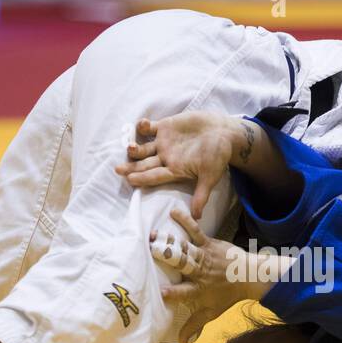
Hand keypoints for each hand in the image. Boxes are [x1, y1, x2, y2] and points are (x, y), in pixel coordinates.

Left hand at [116, 112, 234, 219]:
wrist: (223, 133)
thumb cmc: (219, 155)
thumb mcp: (210, 176)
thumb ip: (202, 195)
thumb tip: (197, 217)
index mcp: (174, 170)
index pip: (155, 176)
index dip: (143, 178)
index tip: (131, 180)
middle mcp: (165, 158)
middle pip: (144, 165)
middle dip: (131, 167)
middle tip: (118, 169)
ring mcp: (163, 143)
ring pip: (143, 147)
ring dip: (135, 148)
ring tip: (130, 148)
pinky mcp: (165, 127)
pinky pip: (149, 128)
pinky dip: (143, 126)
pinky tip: (141, 125)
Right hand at [150, 209, 254, 342]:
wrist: (250, 275)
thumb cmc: (228, 295)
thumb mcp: (211, 312)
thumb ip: (194, 325)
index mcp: (198, 290)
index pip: (184, 293)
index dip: (174, 293)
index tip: (161, 292)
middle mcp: (201, 272)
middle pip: (183, 265)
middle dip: (167, 258)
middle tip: (149, 251)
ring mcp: (205, 256)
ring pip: (186, 248)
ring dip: (170, 240)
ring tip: (154, 234)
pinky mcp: (210, 243)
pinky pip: (196, 231)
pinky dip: (186, 221)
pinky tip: (173, 212)